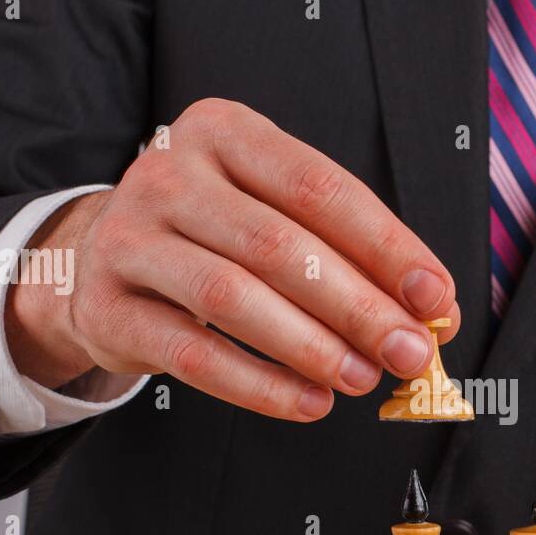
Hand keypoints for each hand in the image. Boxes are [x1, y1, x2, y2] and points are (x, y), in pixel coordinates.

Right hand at [4, 97, 458, 420]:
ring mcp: (129, 238)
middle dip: (358, 307)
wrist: (101, 259)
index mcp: (224, 132)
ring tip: (362, 379)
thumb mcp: (276, 215)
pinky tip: (308, 402)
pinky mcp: (106, 306)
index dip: (385, 246)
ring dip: (311, 347)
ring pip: (231, 298)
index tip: (434, 296)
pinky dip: (259, 385)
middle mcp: (169, 174)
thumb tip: (431, 311)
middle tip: (409, 352)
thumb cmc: (215, 235)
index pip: (319, 188)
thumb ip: (348, 253)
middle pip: (278, 246)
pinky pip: (192, 354)